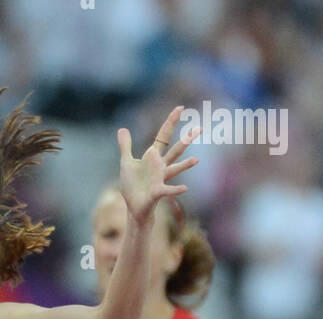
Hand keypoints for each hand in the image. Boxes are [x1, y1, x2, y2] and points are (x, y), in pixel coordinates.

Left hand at [117, 106, 198, 222]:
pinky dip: (176, 189)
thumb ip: (125, 146)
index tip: (181, 108)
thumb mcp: (126, 162)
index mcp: (153, 157)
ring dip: (185, 165)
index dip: (171, 121)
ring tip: (196, 160)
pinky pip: (168, 190)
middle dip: (186, 139)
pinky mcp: (157, 192)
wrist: (134, 207)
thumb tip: (122, 128)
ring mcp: (160, 179)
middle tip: (200, 128)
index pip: (164, 135)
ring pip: (175, 168)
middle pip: (175, 150)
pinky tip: (185, 188)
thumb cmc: (132, 186)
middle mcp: (160, 166)